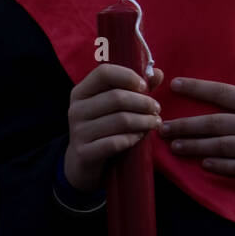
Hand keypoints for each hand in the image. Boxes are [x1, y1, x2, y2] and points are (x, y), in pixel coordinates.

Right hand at [65, 63, 163, 192]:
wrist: (82, 162)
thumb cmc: (102, 127)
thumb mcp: (113, 105)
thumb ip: (134, 87)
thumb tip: (158, 73)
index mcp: (81, 91)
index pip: (104, 73)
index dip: (128, 76)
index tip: (145, 87)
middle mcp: (76, 109)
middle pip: (116, 97)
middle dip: (143, 102)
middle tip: (156, 109)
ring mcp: (78, 132)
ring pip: (120, 120)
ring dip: (143, 121)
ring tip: (155, 122)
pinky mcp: (84, 153)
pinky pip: (115, 142)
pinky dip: (133, 138)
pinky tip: (140, 137)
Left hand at [159, 52, 234, 177]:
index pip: (223, 93)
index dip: (198, 88)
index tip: (176, 85)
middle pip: (216, 124)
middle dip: (186, 124)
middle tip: (160, 126)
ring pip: (223, 147)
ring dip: (196, 146)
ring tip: (174, 146)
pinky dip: (221, 166)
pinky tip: (204, 163)